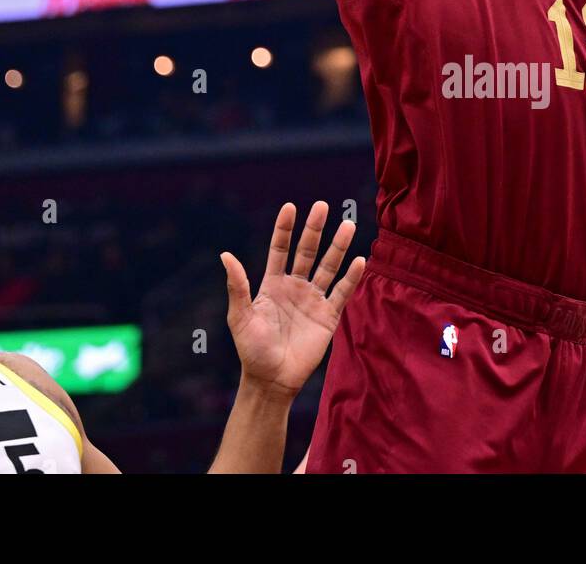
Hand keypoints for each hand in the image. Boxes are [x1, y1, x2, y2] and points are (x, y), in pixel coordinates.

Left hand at [222, 201, 364, 399]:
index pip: (280, 249)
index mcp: (272, 283)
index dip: (285, 229)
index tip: (290, 207)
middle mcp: (294, 286)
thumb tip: (225, 255)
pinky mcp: (327, 317)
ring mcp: (312, 300)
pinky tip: (360, 261)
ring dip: (337, 247)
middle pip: (306, 251)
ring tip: (347, 225)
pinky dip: (351, 278)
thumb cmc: (251, 349)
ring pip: (327, 267)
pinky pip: (342, 293)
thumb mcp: (240, 316)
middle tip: (322, 206)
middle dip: (314, 229)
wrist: (271, 380)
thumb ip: (237, 286)